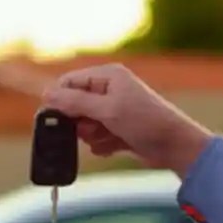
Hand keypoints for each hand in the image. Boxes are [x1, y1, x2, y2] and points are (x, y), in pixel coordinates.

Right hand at [41, 63, 213, 176]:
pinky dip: (102, 144)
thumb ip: (75, 102)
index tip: (55, 120)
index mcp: (108, 76)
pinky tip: (115, 146)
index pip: (69, 82)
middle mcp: (110, 89)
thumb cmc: (145, 122)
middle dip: (80, 123)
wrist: (176, 147)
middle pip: (74, 105)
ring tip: (109, 138)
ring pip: (84, 124)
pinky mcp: (118, 129)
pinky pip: (97, 137)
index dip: (60, 100)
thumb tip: (47, 95)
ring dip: (92, 136)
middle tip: (93, 129)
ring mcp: (114, 110)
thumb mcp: (107, 110)